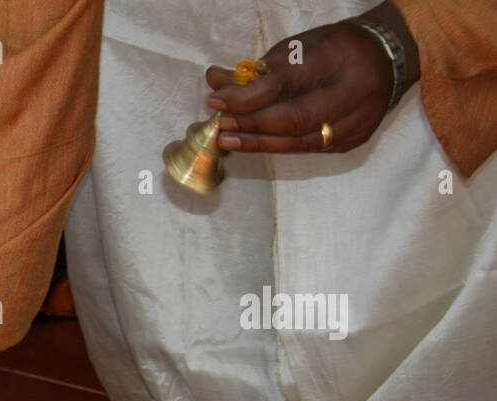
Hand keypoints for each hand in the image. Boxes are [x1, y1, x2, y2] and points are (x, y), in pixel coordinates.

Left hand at [205, 10, 410, 154]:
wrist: (388, 57)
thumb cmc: (335, 49)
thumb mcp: (298, 47)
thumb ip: (259, 69)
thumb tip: (216, 80)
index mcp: (338, 57)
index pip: (286, 84)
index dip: (247, 96)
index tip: (217, 99)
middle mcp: (354, 92)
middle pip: (295, 119)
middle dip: (252, 125)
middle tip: (221, 126)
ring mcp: (357, 121)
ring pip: (300, 141)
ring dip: (259, 143)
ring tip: (229, 140)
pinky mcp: (353, 141)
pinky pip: (309, 149)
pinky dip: (279, 146)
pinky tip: (255, 144)